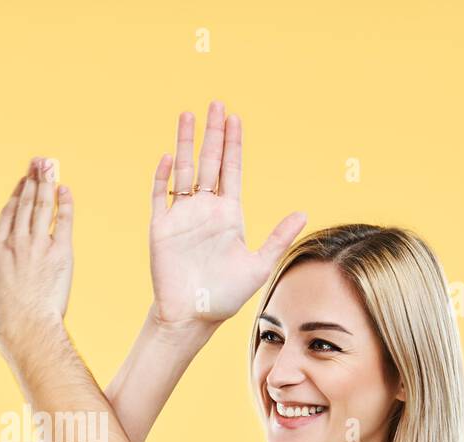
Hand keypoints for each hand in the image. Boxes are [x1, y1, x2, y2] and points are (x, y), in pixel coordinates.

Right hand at [0, 157, 73, 348]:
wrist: (25, 328)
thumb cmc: (2, 322)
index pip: (7, 214)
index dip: (17, 195)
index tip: (23, 183)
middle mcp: (14, 242)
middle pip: (25, 203)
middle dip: (33, 179)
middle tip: (39, 163)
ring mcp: (36, 245)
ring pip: (42, 206)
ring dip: (47, 183)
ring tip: (51, 167)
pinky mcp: (59, 253)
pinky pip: (63, 221)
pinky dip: (65, 203)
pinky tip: (66, 190)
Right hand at [150, 101, 306, 328]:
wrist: (192, 316)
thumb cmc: (225, 295)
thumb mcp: (259, 265)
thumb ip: (277, 237)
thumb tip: (303, 213)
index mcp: (228, 214)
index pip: (231, 170)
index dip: (233, 144)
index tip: (235, 117)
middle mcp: (205, 209)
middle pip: (209, 162)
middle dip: (212, 133)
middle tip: (215, 104)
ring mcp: (181, 216)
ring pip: (183, 170)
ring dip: (185, 143)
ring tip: (188, 116)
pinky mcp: (160, 228)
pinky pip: (160, 196)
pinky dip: (163, 177)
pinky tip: (168, 157)